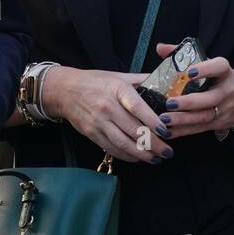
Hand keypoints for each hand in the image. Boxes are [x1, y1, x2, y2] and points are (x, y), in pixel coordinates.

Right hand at [40, 65, 167, 163]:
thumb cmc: (95, 82)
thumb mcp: (118, 76)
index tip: (166, 131)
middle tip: (168, 151)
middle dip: (154, 144)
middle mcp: (107, 107)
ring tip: (157, 159)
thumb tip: (165, 84)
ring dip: (142, 154)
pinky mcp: (91, 134)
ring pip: (123, 143)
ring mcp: (98, 122)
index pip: (137, 107)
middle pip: (133, 130)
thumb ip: (141, 81)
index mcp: (117, 89)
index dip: (152, 121)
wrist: (65, 90)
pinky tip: (139, 158)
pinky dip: (127, 156)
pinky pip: (112, 148)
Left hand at [153, 42, 233, 139]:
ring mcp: (224, 109)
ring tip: (164, 119)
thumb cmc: (221, 79)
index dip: (206, 69)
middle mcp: (227, 91)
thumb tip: (160, 48)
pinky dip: (182, 131)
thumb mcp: (210, 64)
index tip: (190, 72)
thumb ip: (185, 55)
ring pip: (204, 116)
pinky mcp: (219, 123)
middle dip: (189, 102)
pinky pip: (200, 128)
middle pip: (210, 98)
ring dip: (183, 119)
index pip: (219, 67)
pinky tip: (168, 131)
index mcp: (225, 72)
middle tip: (169, 102)